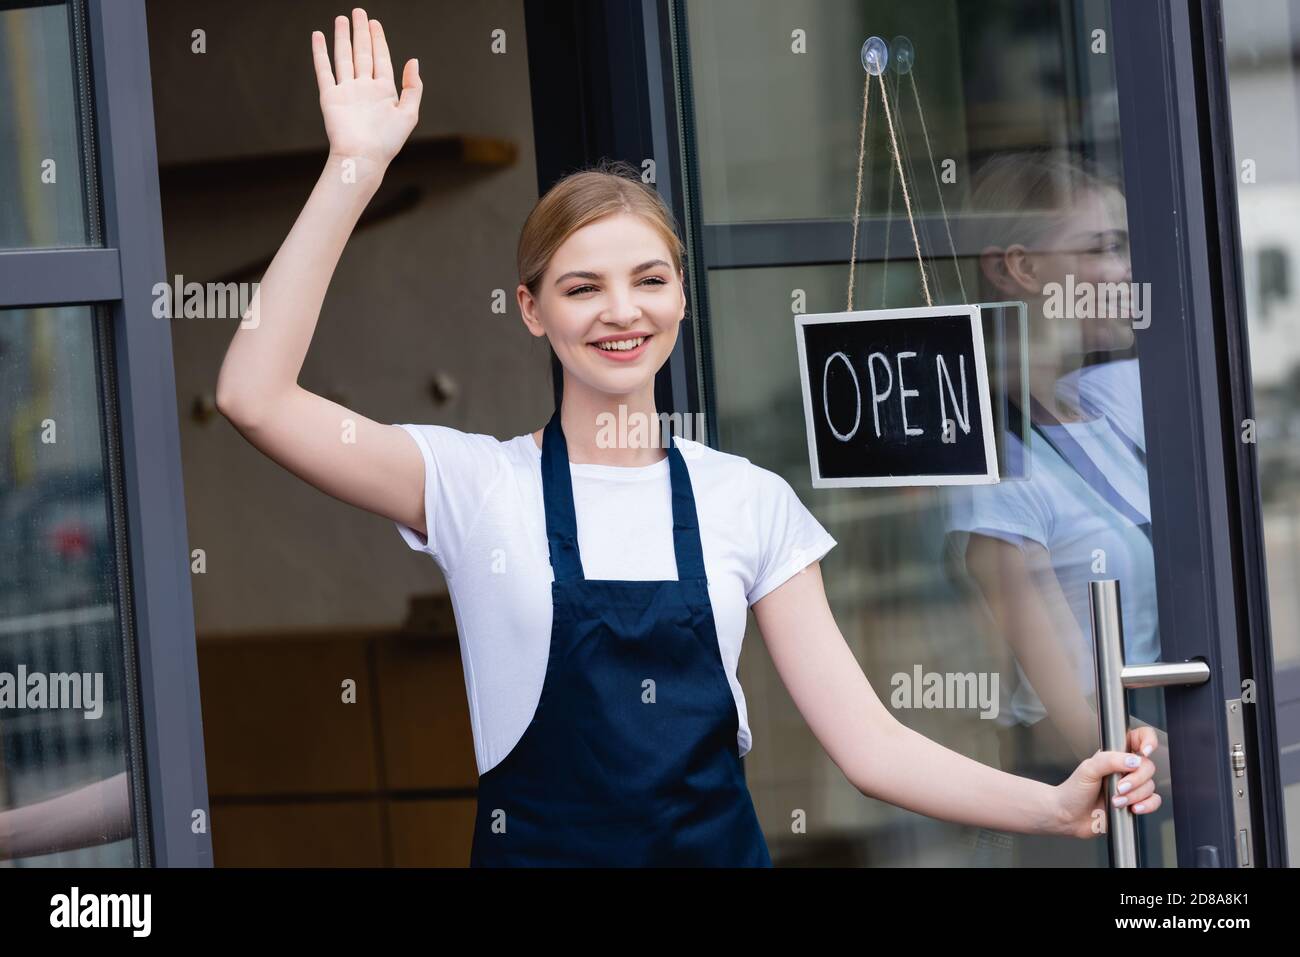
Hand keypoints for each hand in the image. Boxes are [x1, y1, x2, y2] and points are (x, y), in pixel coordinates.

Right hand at [312, 8, 421, 177]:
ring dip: (342, 38)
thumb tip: (413, 60)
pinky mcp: (330, 96)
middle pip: (362, 53)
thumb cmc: (387, 142)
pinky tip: (318, 37)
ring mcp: (347, 90)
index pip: (381, 59)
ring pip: (344, 57)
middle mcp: (364, 88)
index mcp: (384, 91)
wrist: (363, 157)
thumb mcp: (409, 114)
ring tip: (341, 19)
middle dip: (361, 32)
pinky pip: (324, 70)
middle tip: (359, 12)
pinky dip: (320, 53)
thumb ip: (413, 87)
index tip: (374, 23)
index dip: (378, 40)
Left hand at [1052, 726, 1161, 838]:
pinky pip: (1154, 801)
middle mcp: (1125, 769)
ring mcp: (1131, 786)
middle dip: (1136, 780)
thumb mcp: (1088, 769)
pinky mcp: (1135, 802)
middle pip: (1148, 766)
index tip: (1144, 752)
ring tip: (1115, 801)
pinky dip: (1146, 805)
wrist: (1069, 816)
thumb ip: (1110, 760)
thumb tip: (1134, 761)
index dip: (1147, 741)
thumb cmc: (1074, 790)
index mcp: (1115, 755)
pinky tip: (1132, 808)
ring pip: (1150, 786)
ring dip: (1134, 796)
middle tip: (1119, 787)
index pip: (1139, 738)